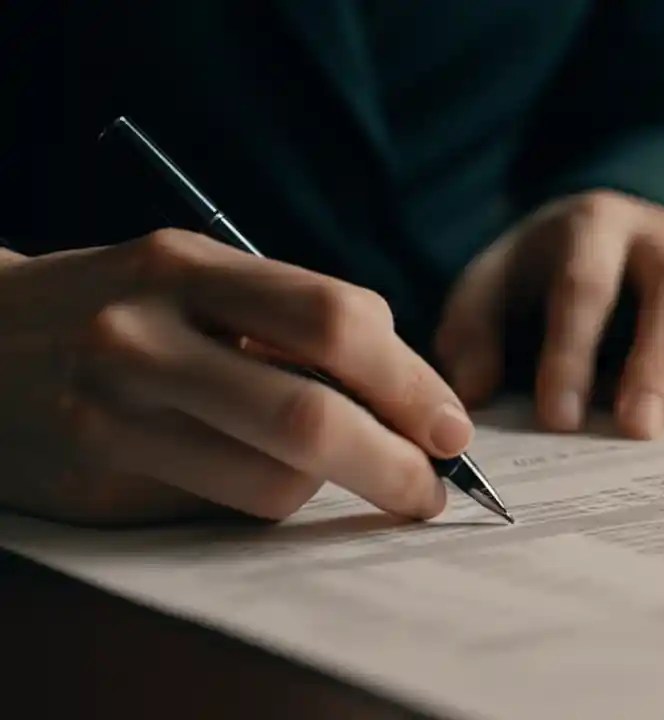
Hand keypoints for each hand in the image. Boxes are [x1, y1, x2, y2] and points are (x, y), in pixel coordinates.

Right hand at [0, 230, 470, 524]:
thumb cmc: (113, 307)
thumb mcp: (188, 275)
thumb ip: (287, 316)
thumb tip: (407, 390)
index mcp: (184, 266)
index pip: (335, 320)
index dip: (410, 381)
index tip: (452, 424)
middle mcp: (143, 336)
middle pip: (310, 413)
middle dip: (395, 460)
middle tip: (433, 489)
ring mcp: (113, 414)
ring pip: (272, 480)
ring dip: (330, 489)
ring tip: (335, 473)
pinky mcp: (97, 482)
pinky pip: (222, 510)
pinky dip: (268, 503)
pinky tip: (259, 477)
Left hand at [435, 190, 663, 438]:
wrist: (601, 235)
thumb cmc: (541, 276)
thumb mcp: (489, 292)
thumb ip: (472, 338)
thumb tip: (470, 399)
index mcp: (595, 223)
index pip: (587, 285)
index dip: (572, 353)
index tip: (557, 420)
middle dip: (659, 360)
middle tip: (636, 431)